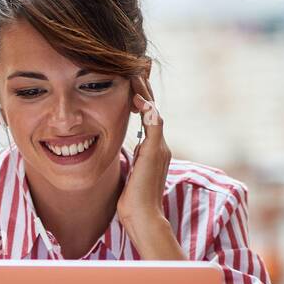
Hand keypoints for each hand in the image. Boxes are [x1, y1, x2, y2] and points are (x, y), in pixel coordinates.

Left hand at [117, 75, 176, 256]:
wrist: (143, 218)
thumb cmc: (133, 203)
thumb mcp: (130, 176)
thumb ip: (130, 162)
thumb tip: (124, 156)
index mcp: (153, 150)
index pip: (147, 118)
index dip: (140, 100)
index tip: (131, 84)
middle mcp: (159, 146)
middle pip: (152, 109)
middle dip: (144, 88)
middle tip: (137, 66)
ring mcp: (160, 148)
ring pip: (153, 112)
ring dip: (144, 92)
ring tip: (135, 73)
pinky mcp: (155, 152)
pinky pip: (154, 124)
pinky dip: (147, 109)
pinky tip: (138, 97)